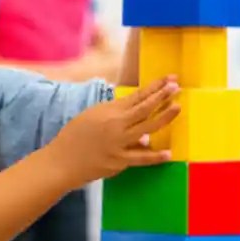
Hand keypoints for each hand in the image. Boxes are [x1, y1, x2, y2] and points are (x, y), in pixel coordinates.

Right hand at [46, 76, 180, 184]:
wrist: (61, 161)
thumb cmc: (75, 136)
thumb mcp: (92, 115)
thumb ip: (114, 110)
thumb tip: (134, 107)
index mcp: (109, 111)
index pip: (137, 96)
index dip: (155, 87)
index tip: (169, 79)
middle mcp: (116, 125)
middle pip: (144, 108)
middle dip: (162, 96)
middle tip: (177, 87)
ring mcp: (119, 143)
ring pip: (147, 128)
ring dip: (164, 117)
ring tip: (177, 108)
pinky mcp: (119, 162)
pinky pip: (141, 158)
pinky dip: (155, 156)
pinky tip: (168, 153)